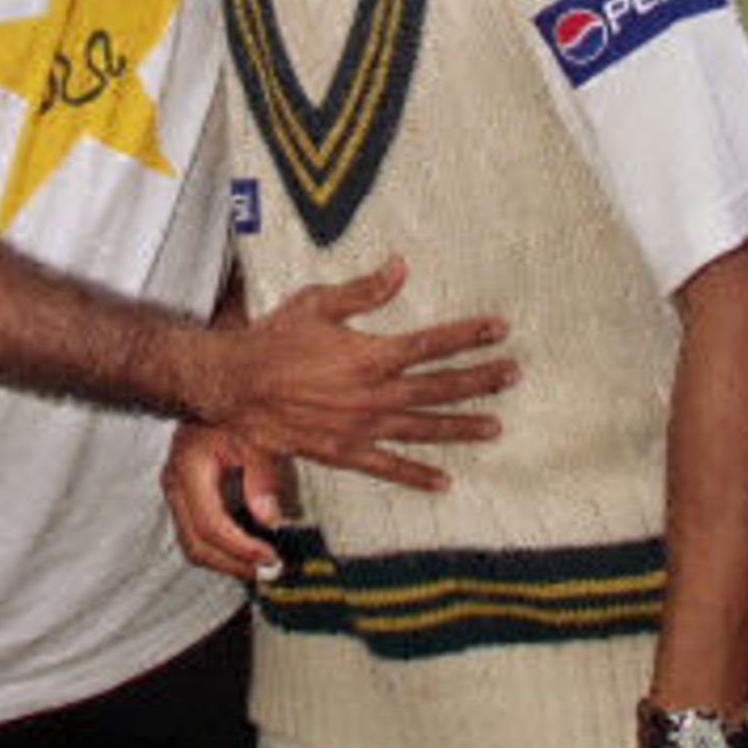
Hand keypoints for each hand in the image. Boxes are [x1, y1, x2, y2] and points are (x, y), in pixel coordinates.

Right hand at [161, 425, 285, 580]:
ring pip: (193, 544)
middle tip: (269, 571)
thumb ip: (262, 475)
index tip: (271, 557)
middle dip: (233, 564)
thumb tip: (270, 519)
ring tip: (260, 564)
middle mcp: (174, 484)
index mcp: (189, 469)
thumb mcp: (254, 436)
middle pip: (196, 544)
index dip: (240, 548)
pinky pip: (196, 533)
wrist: (213, 389)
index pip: (211, 525)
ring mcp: (175, 491)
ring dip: (227, 561)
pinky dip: (222, 548)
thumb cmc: (233, 411)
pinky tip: (248, 548)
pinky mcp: (183, 496)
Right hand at [208, 257, 516, 490]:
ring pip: (423, 428)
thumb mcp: (317, 303)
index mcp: (370, 355)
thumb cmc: (273, 338)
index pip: (432, 344)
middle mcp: (373, 394)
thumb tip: (401, 267)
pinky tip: (444, 481)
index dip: (468, 335)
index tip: (500, 328)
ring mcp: (361, 427)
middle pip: (439, 387)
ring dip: (462, 427)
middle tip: (512, 376)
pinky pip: (388, 466)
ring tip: (495, 428)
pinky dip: (417, 475)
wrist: (234, 384)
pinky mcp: (343, 451)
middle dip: (479, 380)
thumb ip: (364, 290)